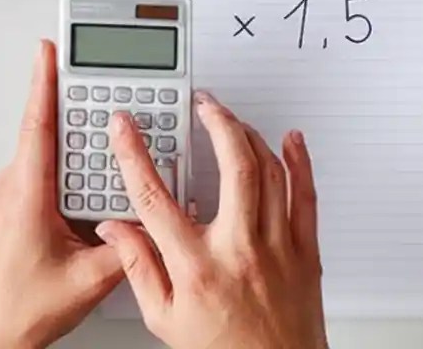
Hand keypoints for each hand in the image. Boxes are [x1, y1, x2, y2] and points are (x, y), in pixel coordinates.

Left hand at [0, 41, 122, 348]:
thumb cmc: (21, 308)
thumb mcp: (89, 280)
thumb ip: (128, 246)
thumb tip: (154, 220)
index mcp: (26, 194)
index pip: (37, 124)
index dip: (43, 82)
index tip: (48, 49)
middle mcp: (12, 187)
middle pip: (48, 131)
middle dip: (76, 106)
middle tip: (97, 78)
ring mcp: (10, 196)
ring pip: (48, 153)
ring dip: (77, 142)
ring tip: (105, 138)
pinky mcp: (14, 206)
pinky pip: (45, 173)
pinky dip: (71, 168)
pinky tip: (93, 180)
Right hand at [96, 93, 326, 348]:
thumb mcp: (164, 318)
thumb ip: (137, 267)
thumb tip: (115, 230)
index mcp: (196, 266)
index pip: (155, 196)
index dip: (133, 153)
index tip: (125, 127)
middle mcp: (239, 249)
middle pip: (231, 164)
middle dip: (215, 122)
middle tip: (202, 103)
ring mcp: (277, 246)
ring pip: (269, 170)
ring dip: (249, 134)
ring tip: (232, 119)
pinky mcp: (306, 250)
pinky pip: (307, 193)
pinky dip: (301, 160)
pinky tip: (291, 140)